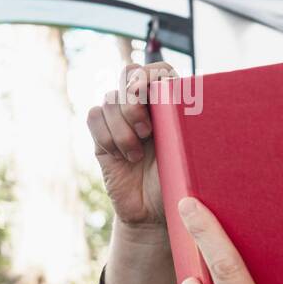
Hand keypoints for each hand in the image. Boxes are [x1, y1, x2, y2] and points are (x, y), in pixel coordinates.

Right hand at [85, 62, 177, 227]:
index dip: (152, 74)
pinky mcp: (102, 135)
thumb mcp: (188, 152)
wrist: (153, 214)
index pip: (158, 69)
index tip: (155, 95)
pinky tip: (121, 157)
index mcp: (170, 104)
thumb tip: (186, 94)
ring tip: (137, 154)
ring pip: (110, 98)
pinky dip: (107, 135)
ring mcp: (120, 120)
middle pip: (129, 73)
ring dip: (123, 127)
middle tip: (148, 130)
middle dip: (134, 98)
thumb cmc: (179, 183)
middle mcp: (144, 106)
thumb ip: (183, 123)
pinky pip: (94, 116)